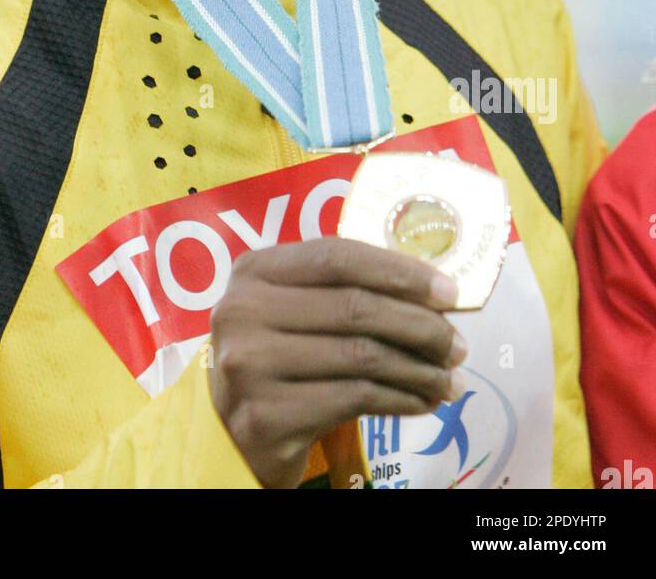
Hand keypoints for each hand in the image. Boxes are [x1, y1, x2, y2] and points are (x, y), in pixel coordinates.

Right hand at [208, 238, 466, 488]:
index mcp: (252, 271)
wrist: (231, 434)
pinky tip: (423, 402)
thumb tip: (434, 292)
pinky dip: (401, 400)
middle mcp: (243, 311)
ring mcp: (250, 365)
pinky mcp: (267, 415)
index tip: (449, 291)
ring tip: (451, 380)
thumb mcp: (291, 311)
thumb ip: (340, 291)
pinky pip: (355, 398)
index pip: (336, 256)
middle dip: (420, 325)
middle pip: (355, 307)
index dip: (398, 270)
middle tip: (458, 344)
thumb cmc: (277, 359)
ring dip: (419, 369)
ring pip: (361, 355)